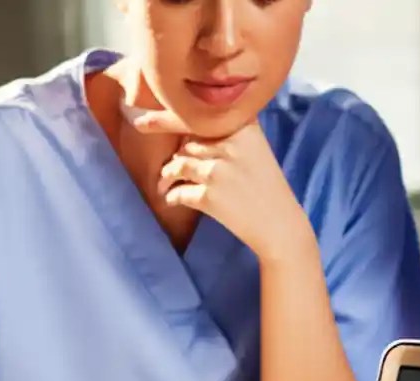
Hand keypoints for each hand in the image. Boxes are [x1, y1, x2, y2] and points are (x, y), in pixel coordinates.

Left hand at [134, 111, 315, 264]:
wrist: (280, 224)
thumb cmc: (265, 186)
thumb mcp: (255, 148)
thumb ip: (227, 133)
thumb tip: (186, 131)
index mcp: (243, 127)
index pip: (196, 117)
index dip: (164, 119)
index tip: (139, 122)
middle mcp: (231, 144)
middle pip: (185, 144)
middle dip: (175, 157)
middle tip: (169, 169)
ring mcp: (219, 170)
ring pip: (176, 164)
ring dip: (167, 177)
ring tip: (165, 185)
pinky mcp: (209, 196)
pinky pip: (177, 191)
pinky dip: (172, 197)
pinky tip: (173, 200)